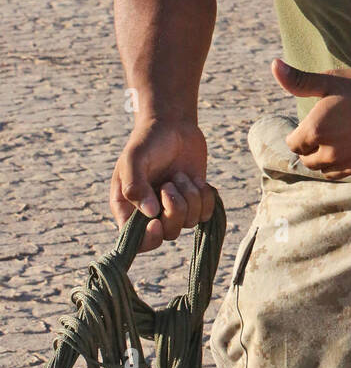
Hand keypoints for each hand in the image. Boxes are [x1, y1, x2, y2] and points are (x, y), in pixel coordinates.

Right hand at [110, 117, 215, 251]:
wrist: (172, 125)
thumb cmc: (147, 141)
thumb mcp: (133, 159)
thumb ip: (135, 186)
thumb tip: (150, 215)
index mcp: (128, 208)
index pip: (135, 242)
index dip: (147, 240)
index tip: (157, 223)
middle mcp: (151, 214)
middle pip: (168, 234)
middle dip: (174, 209)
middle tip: (169, 184)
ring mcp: (174, 209)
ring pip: (189, 223)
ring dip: (189, 196)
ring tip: (180, 175)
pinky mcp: (195, 202)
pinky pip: (206, 214)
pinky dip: (205, 197)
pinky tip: (196, 180)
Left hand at [272, 61, 350, 177]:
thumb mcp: (333, 80)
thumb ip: (299, 80)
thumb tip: (274, 65)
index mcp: (315, 131)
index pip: (294, 144)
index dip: (301, 133)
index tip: (313, 123)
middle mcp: (330, 154)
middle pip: (309, 161)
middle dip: (313, 149)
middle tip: (329, 131)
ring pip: (329, 171)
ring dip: (329, 160)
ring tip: (343, 140)